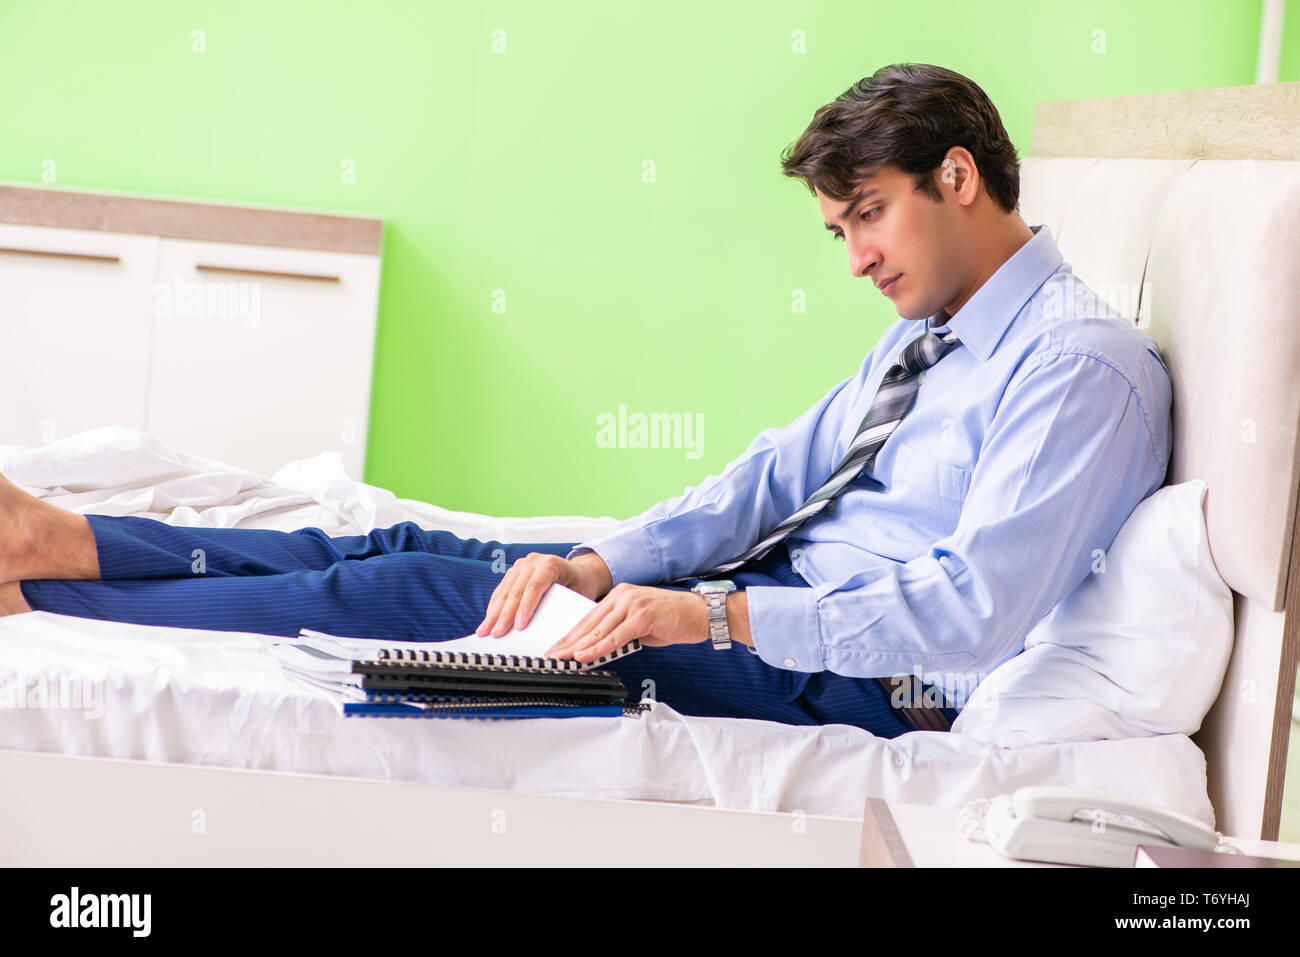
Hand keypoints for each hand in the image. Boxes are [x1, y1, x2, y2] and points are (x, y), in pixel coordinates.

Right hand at [474, 552, 609, 636]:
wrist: (579, 572)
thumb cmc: (581, 586)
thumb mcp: (579, 596)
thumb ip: (563, 608)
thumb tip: (548, 631)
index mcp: (550, 564)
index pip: (534, 588)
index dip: (525, 608)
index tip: (518, 627)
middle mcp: (533, 561)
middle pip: (515, 591)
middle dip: (504, 615)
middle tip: (497, 634)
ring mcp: (521, 565)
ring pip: (504, 592)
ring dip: (493, 613)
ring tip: (485, 631)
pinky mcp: (513, 572)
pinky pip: (501, 591)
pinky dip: (493, 607)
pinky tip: (488, 621)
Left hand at [544, 584, 707, 662]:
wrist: (701, 614)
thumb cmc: (674, 619)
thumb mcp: (641, 625)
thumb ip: (620, 632)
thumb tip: (600, 648)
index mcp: (620, 594)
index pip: (589, 617)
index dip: (571, 634)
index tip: (558, 647)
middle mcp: (623, 595)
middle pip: (589, 622)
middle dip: (568, 641)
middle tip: (552, 654)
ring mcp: (632, 604)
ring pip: (599, 629)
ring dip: (578, 646)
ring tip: (562, 657)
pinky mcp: (642, 616)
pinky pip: (615, 636)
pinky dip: (598, 648)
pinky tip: (585, 655)